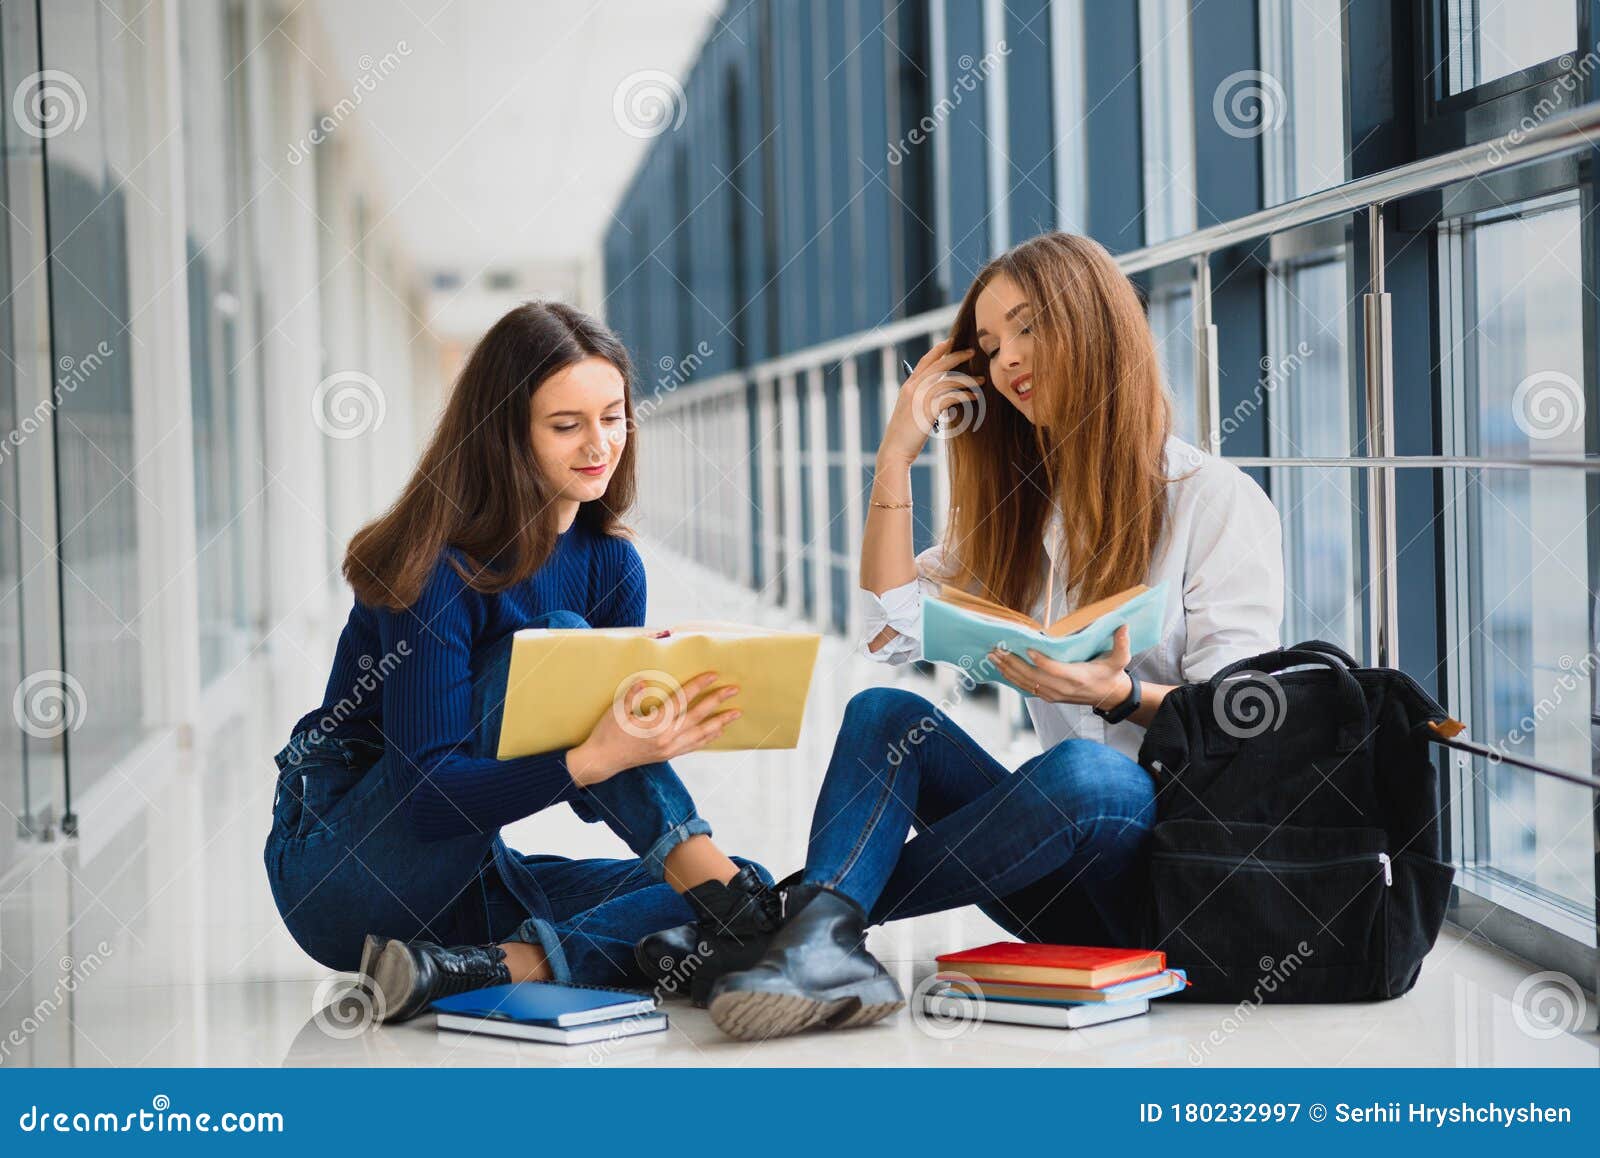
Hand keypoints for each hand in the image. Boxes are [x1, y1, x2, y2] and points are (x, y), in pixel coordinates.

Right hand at [567, 671, 740, 787]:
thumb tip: (644, 681)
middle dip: (717, 701)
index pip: (682, 700)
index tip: (713, 675)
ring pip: (700, 734)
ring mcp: (669, 748)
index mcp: (655, 724)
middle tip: (734, 690)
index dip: (698, 686)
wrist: (601, 761)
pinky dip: (707, 738)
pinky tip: (717, 731)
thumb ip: (632, 695)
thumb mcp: (616, 710)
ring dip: (719, 723)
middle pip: (698, 716)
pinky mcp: (668, 755)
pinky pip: (693, 746)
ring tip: (735, 713)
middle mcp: (666, 738)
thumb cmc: (606, 733)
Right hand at [878, 338, 984, 463]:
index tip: (950, 342)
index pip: (925, 362)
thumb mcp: (910, 411)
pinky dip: (965, 396)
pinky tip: (974, 397)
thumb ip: (921, 400)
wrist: (895, 450)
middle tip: (972, 351)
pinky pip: (952, 397)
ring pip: (949, 381)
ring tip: (981, 380)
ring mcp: (920, 398)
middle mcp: (913, 388)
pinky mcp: (928, 410)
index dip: (938, 351)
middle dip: (957, 356)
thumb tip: (940, 396)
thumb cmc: (904, 435)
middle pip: (939, 366)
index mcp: (908, 387)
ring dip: (968, 380)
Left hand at [987, 625, 1133, 707]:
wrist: (1109, 697)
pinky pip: (1026, 688)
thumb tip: (1123, 625)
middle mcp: (1062, 688)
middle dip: (1013, 664)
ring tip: (993, 657)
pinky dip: (1012, 679)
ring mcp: (1053, 694)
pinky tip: (1000, 668)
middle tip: (997, 650)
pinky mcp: (1048, 696)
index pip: (1055, 670)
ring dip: (1007, 670)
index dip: (1041, 660)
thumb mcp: (1120, 660)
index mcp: (1077, 677)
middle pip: (1033, 677)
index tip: (1028, 648)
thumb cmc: (1112, 674)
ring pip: (1026, 684)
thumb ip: (1122, 644)